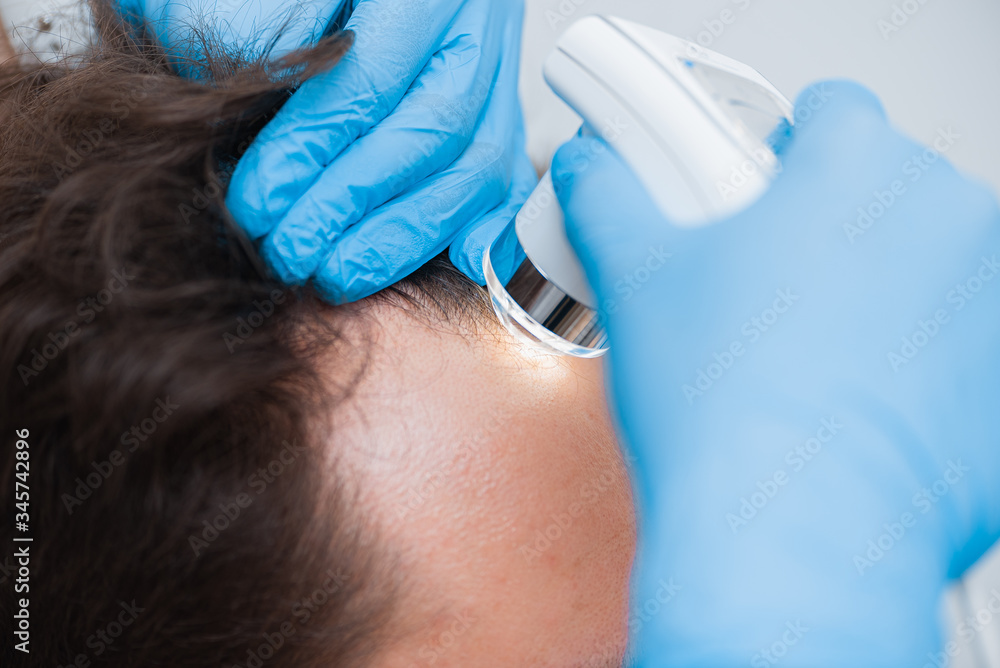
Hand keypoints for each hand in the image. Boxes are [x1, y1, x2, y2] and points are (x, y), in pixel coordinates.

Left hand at [119, 0, 535, 302]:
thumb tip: (243, 75)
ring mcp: (498, 72)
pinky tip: (456, 260)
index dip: (313, 151)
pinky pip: (514, 180)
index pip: (372, 78)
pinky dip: (491, 229)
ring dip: (408, 235)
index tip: (258, 204)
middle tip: (290, 252)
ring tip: (340, 273)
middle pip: (435, 130)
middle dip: (356, 204)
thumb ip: (245, 15)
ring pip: (480, 167)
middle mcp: (477, 23)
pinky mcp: (501, 115)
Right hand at [552, 80, 999, 665]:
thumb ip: (607, 198)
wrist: (787, 536)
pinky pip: (960, 350)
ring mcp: (992, 304)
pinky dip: (918, 365)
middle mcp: (947, 222)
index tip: (758, 188)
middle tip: (763, 289)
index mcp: (860, 170)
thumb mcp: (635, 277)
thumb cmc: (727, 411)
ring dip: (879, 291)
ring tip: (801, 354)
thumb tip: (589, 171)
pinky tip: (849, 403)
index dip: (783, 148)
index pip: (834, 111)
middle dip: (829, 227)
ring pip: (928, 268)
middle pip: (885, 191)